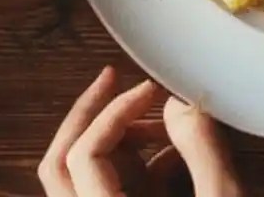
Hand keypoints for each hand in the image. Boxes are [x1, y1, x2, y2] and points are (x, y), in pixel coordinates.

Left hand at [39, 67, 244, 196]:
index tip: (152, 89)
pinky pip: (113, 188)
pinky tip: (177, 155)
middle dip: (90, 114)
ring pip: (83, 175)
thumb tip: (181, 102)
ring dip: (117, 139)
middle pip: (60, 163)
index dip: (114, 113)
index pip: (84, 154)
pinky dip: (137, 163)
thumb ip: (203, 153)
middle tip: (115, 78)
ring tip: (162, 121)